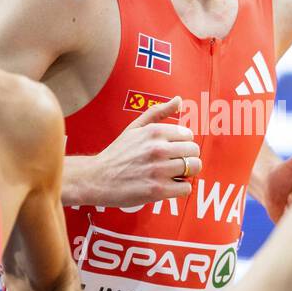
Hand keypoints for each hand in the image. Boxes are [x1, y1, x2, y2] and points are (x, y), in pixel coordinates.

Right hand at [87, 97, 201, 207]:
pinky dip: (180, 188)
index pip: (188, 135)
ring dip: (186, 173)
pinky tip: (168, 185)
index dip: (182, 144)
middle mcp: (158, 149)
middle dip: (187, 158)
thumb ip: (158, 112)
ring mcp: (159, 170)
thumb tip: (179, 100)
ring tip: (172, 174)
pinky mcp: (158, 190)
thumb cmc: (117, 153)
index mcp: (154, 132)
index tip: (172, 151)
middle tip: (173, 164)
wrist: (97, 178)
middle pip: (194, 152)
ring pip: (193, 168)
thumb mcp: (134, 127)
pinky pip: (186, 187)